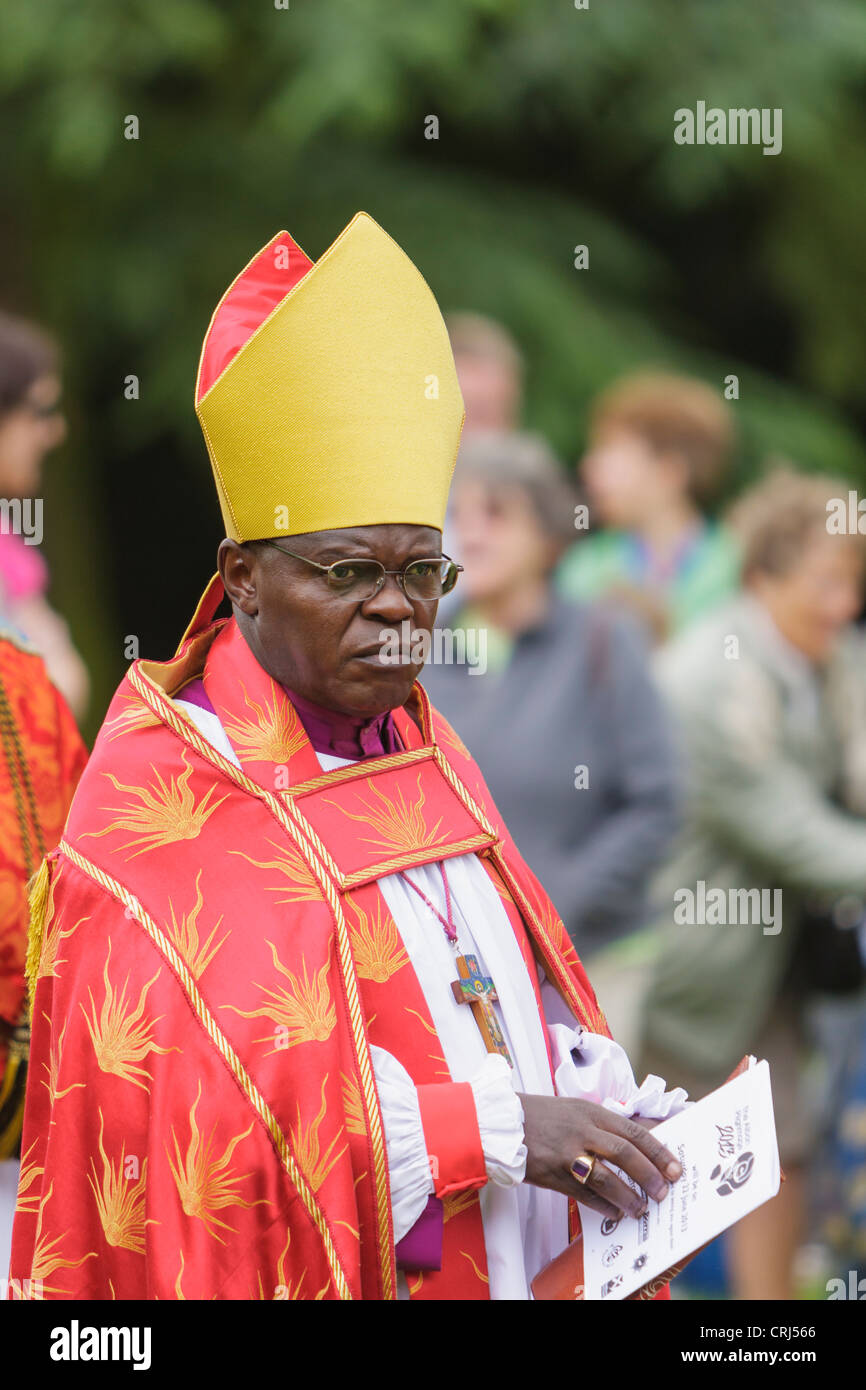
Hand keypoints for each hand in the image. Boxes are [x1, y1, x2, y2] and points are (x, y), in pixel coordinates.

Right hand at [517, 1093, 681, 1220]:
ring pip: (607, 1177)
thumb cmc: (543, 1116)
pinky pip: (584, 1195)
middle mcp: (582, 1130)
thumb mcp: (577, 1110)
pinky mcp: (553, 1174)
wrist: (502, 1122)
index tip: (675, 1167)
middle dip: (649, 1175)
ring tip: (640, 1208)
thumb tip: (641, 1144)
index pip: (634, 1131)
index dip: (658, 1151)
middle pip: (625, 1153)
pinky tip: (614, 1212)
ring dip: (628, 1196)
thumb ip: (605, 1126)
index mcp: (592, 1112)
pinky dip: (603, 1206)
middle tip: (663, 1192)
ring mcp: (567, 1153)